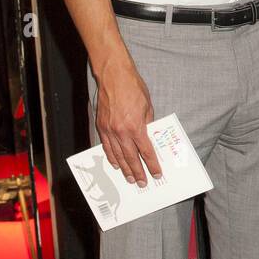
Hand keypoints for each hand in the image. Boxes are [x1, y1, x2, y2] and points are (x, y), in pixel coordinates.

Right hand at [94, 53, 162, 185]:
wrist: (113, 76)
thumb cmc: (133, 88)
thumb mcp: (148, 107)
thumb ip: (147, 124)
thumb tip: (148, 137)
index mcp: (136, 127)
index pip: (146, 152)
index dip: (152, 165)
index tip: (156, 174)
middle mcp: (121, 131)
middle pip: (131, 158)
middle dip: (138, 172)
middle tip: (142, 182)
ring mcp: (109, 130)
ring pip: (117, 155)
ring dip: (124, 169)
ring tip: (130, 178)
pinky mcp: (101, 126)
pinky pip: (106, 147)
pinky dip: (111, 157)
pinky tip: (116, 164)